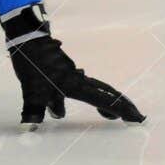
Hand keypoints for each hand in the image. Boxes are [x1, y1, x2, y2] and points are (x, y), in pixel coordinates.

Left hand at [2, 3, 144, 127]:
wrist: (28, 37)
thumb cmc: (33, 64)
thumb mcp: (31, 90)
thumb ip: (34, 109)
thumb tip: (32, 127)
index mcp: (75, 86)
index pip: (103, 100)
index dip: (120, 110)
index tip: (136, 118)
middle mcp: (78, 80)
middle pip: (107, 92)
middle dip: (122, 104)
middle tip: (136, 115)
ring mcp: (73, 74)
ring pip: (97, 88)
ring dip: (108, 99)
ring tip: (111, 112)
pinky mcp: (66, 70)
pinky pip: (84, 84)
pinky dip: (92, 93)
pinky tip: (85, 93)